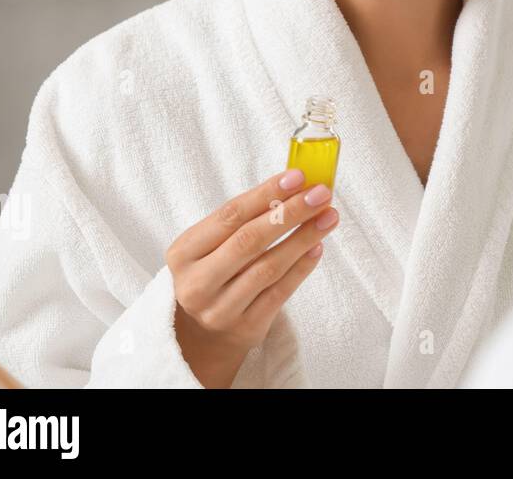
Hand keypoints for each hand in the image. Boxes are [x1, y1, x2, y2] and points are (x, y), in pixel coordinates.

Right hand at [166, 167, 337, 387]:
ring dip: (303, 237)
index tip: (298, 176)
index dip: (266, 193)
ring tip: (328, 216)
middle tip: (321, 194)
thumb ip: (245, 219)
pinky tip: (318, 247)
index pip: (230, 215)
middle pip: (250, 240)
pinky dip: (302, 267)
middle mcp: (197, 282)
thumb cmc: (214, 273)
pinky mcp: (245, 327)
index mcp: (184, 252)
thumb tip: (295, 185)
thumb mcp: (211, 246)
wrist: (201, 335)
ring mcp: (220, 308)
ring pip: (269, 267)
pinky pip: (280, 292)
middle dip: (290, 212)